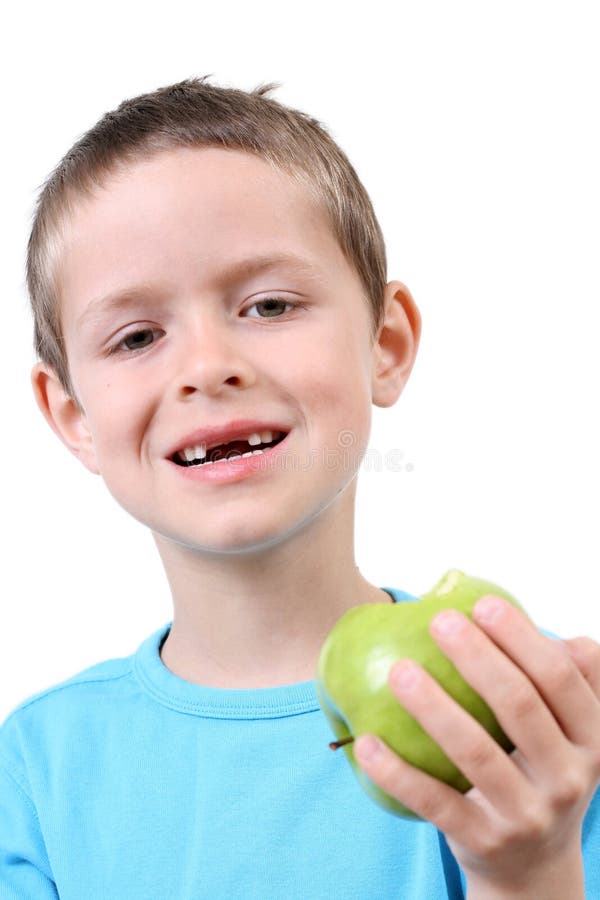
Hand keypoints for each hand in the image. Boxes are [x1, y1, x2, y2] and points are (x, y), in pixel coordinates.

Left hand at [354, 595, 599, 897]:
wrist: (534, 867)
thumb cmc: (542, 770)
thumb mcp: (571, 732)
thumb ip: (566, 679)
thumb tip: (531, 622)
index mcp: (592, 739)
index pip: (560, 679)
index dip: (523, 638)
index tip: (482, 603)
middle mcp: (568, 778)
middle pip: (520, 707)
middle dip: (478, 657)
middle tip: (439, 620)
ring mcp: (527, 815)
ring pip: (476, 753)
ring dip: (433, 707)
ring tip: (398, 670)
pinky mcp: (484, 841)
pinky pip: (434, 802)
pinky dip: (397, 773)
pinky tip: (366, 741)